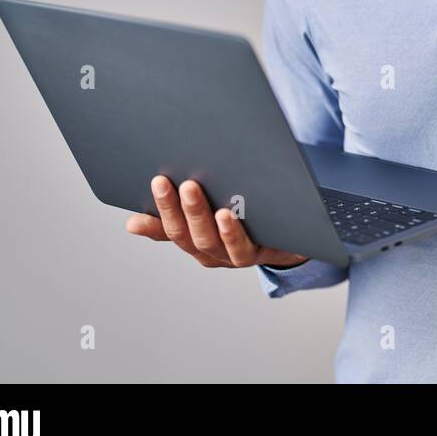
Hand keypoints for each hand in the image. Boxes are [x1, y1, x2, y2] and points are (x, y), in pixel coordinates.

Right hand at [126, 176, 308, 268]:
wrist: (296, 237)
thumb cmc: (250, 218)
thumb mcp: (217, 210)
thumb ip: (186, 205)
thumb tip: (141, 210)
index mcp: (195, 239)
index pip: (167, 228)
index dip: (151, 214)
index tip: (145, 189)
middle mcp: (210, 251)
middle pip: (185, 233)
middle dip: (172, 206)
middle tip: (163, 180)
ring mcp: (233, 255)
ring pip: (209, 240)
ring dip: (197, 215)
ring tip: (191, 189)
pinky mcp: (259, 254)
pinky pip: (242, 248)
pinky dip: (231, 233)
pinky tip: (226, 214)